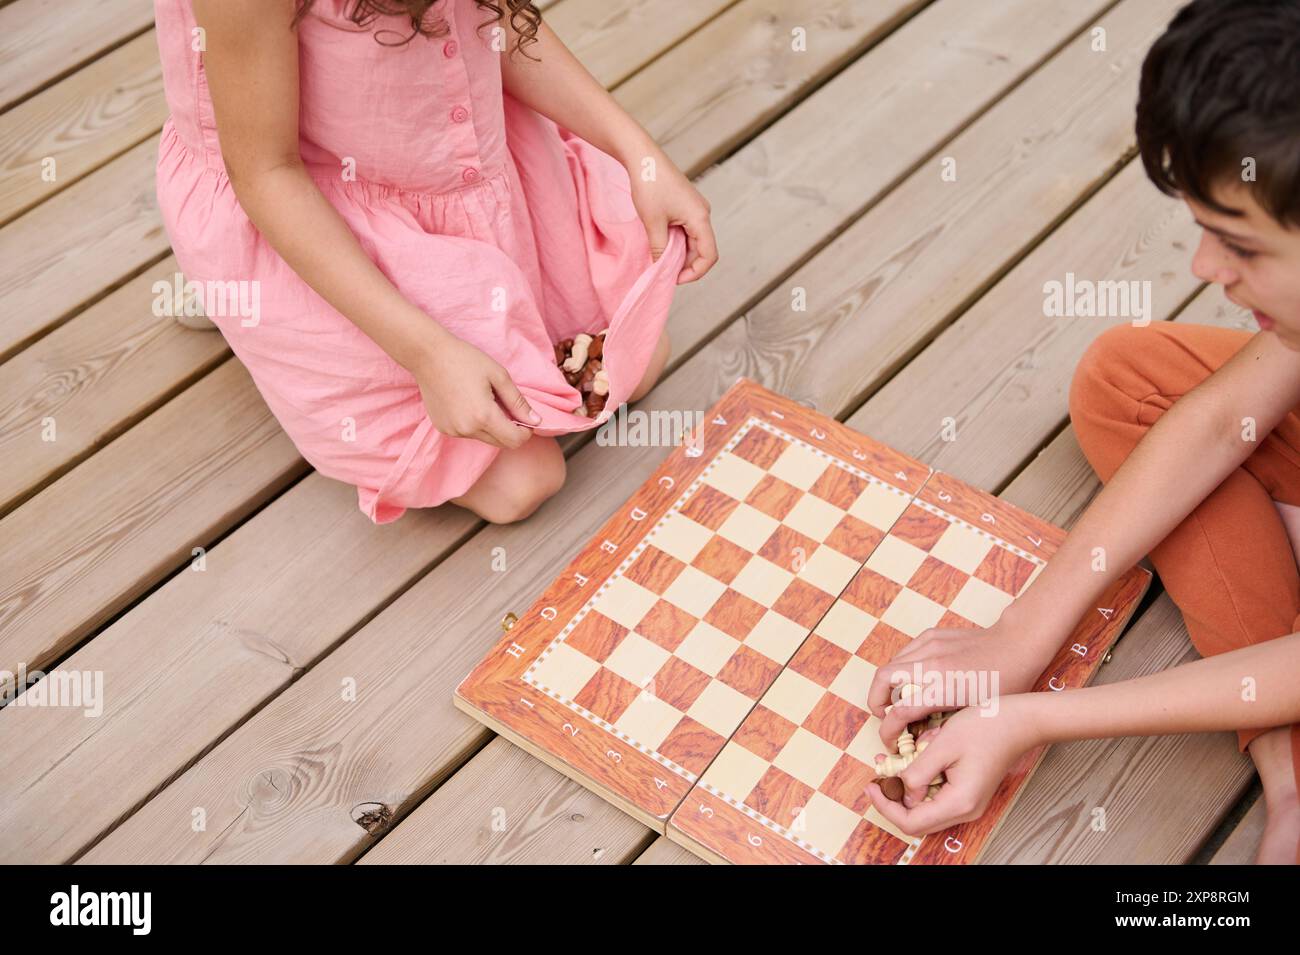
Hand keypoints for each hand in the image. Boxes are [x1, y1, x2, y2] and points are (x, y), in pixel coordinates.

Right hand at [412, 328, 539, 449]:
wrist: (428, 356)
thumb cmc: (466, 360)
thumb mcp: (499, 376)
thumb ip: (518, 402)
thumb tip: (536, 421)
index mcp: (483, 416)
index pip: (515, 440)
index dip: (526, 432)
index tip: (526, 418)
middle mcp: (467, 429)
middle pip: (501, 443)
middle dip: (510, 430)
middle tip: (507, 407)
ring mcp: (453, 431)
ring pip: (485, 439)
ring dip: (492, 427)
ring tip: (484, 401)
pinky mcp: (443, 428)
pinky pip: (468, 434)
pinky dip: (475, 424)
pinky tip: (468, 403)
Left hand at [625, 147, 717, 283]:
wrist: (643, 157)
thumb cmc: (650, 186)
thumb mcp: (653, 223)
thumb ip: (660, 249)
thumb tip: (660, 270)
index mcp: (700, 218)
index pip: (709, 255)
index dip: (695, 272)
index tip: (674, 279)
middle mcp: (703, 214)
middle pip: (702, 249)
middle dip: (685, 264)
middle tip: (663, 271)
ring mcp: (695, 209)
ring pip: (693, 241)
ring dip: (679, 253)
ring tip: (659, 258)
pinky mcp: (686, 205)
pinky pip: (686, 230)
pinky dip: (676, 241)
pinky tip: (660, 243)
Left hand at [866, 695, 1041, 835]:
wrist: (1019, 721)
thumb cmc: (984, 727)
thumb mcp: (941, 744)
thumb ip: (918, 771)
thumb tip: (903, 790)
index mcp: (958, 802)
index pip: (910, 822)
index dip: (885, 806)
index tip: (870, 785)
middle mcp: (965, 810)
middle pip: (917, 822)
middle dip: (892, 801)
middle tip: (877, 777)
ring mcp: (969, 804)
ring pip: (926, 811)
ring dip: (905, 793)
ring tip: (890, 767)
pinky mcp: (969, 794)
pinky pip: (937, 799)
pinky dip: (920, 786)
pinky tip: (911, 764)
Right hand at [867, 618, 1049, 746]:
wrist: (1017, 644)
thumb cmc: (1005, 682)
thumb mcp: (977, 713)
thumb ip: (946, 726)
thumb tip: (921, 741)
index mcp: (944, 689)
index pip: (899, 711)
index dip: (888, 731)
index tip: (891, 741)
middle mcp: (931, 664)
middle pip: (882, 680)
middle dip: (875, 702)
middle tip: (885, 717)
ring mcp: (929, 645)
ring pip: (890, 665)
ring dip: (887, 685)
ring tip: (898, 700)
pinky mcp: (931, 635)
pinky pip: (904, 654)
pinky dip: (900, 669)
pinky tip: (913, 680)